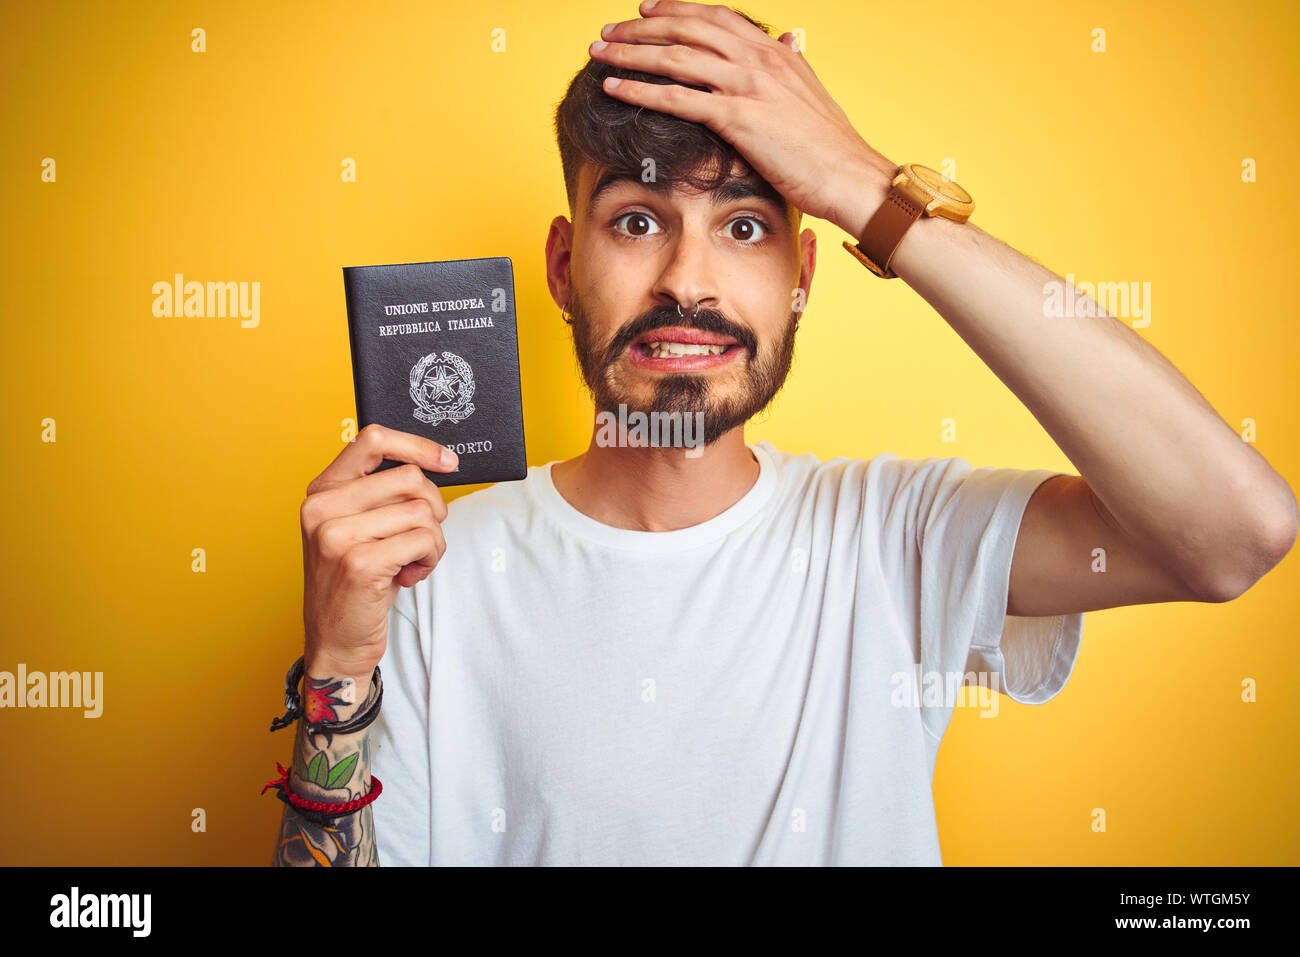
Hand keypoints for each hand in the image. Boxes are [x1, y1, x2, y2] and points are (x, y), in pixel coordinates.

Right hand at [300, 424, 456, 678]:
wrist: (336, 643)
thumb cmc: (357, 583)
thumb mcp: (359, 529)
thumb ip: (382, 495)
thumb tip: (435, 464)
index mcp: (321, 492)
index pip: (372, 440)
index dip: (417, 446)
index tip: (447, 462)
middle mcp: (322, 509)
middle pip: (408, 478)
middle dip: (432, 508)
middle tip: (422, 537)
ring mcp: (336, 536)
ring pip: (421, 511)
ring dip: (432, 540)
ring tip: (412, 561)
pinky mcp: (359, 563)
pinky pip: (423, 540)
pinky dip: (429, 558)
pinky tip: (410, 575)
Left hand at [589, 0, 896, 232]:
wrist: (850, 175)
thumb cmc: (831, 147)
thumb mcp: (810, 95)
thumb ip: (792, 68)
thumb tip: (791, 45)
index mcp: (775, 51)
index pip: (716, 17)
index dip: (677, 9)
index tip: (646, 9)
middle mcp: (759, 59)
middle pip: (688, 29)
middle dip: (642, 27)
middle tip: (609, 31)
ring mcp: (748, 85)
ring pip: (676, 57)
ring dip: (632, 52)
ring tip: (601, 53)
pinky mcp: (738, 117)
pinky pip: (678, 97)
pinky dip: (641, 89)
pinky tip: (615, 87)